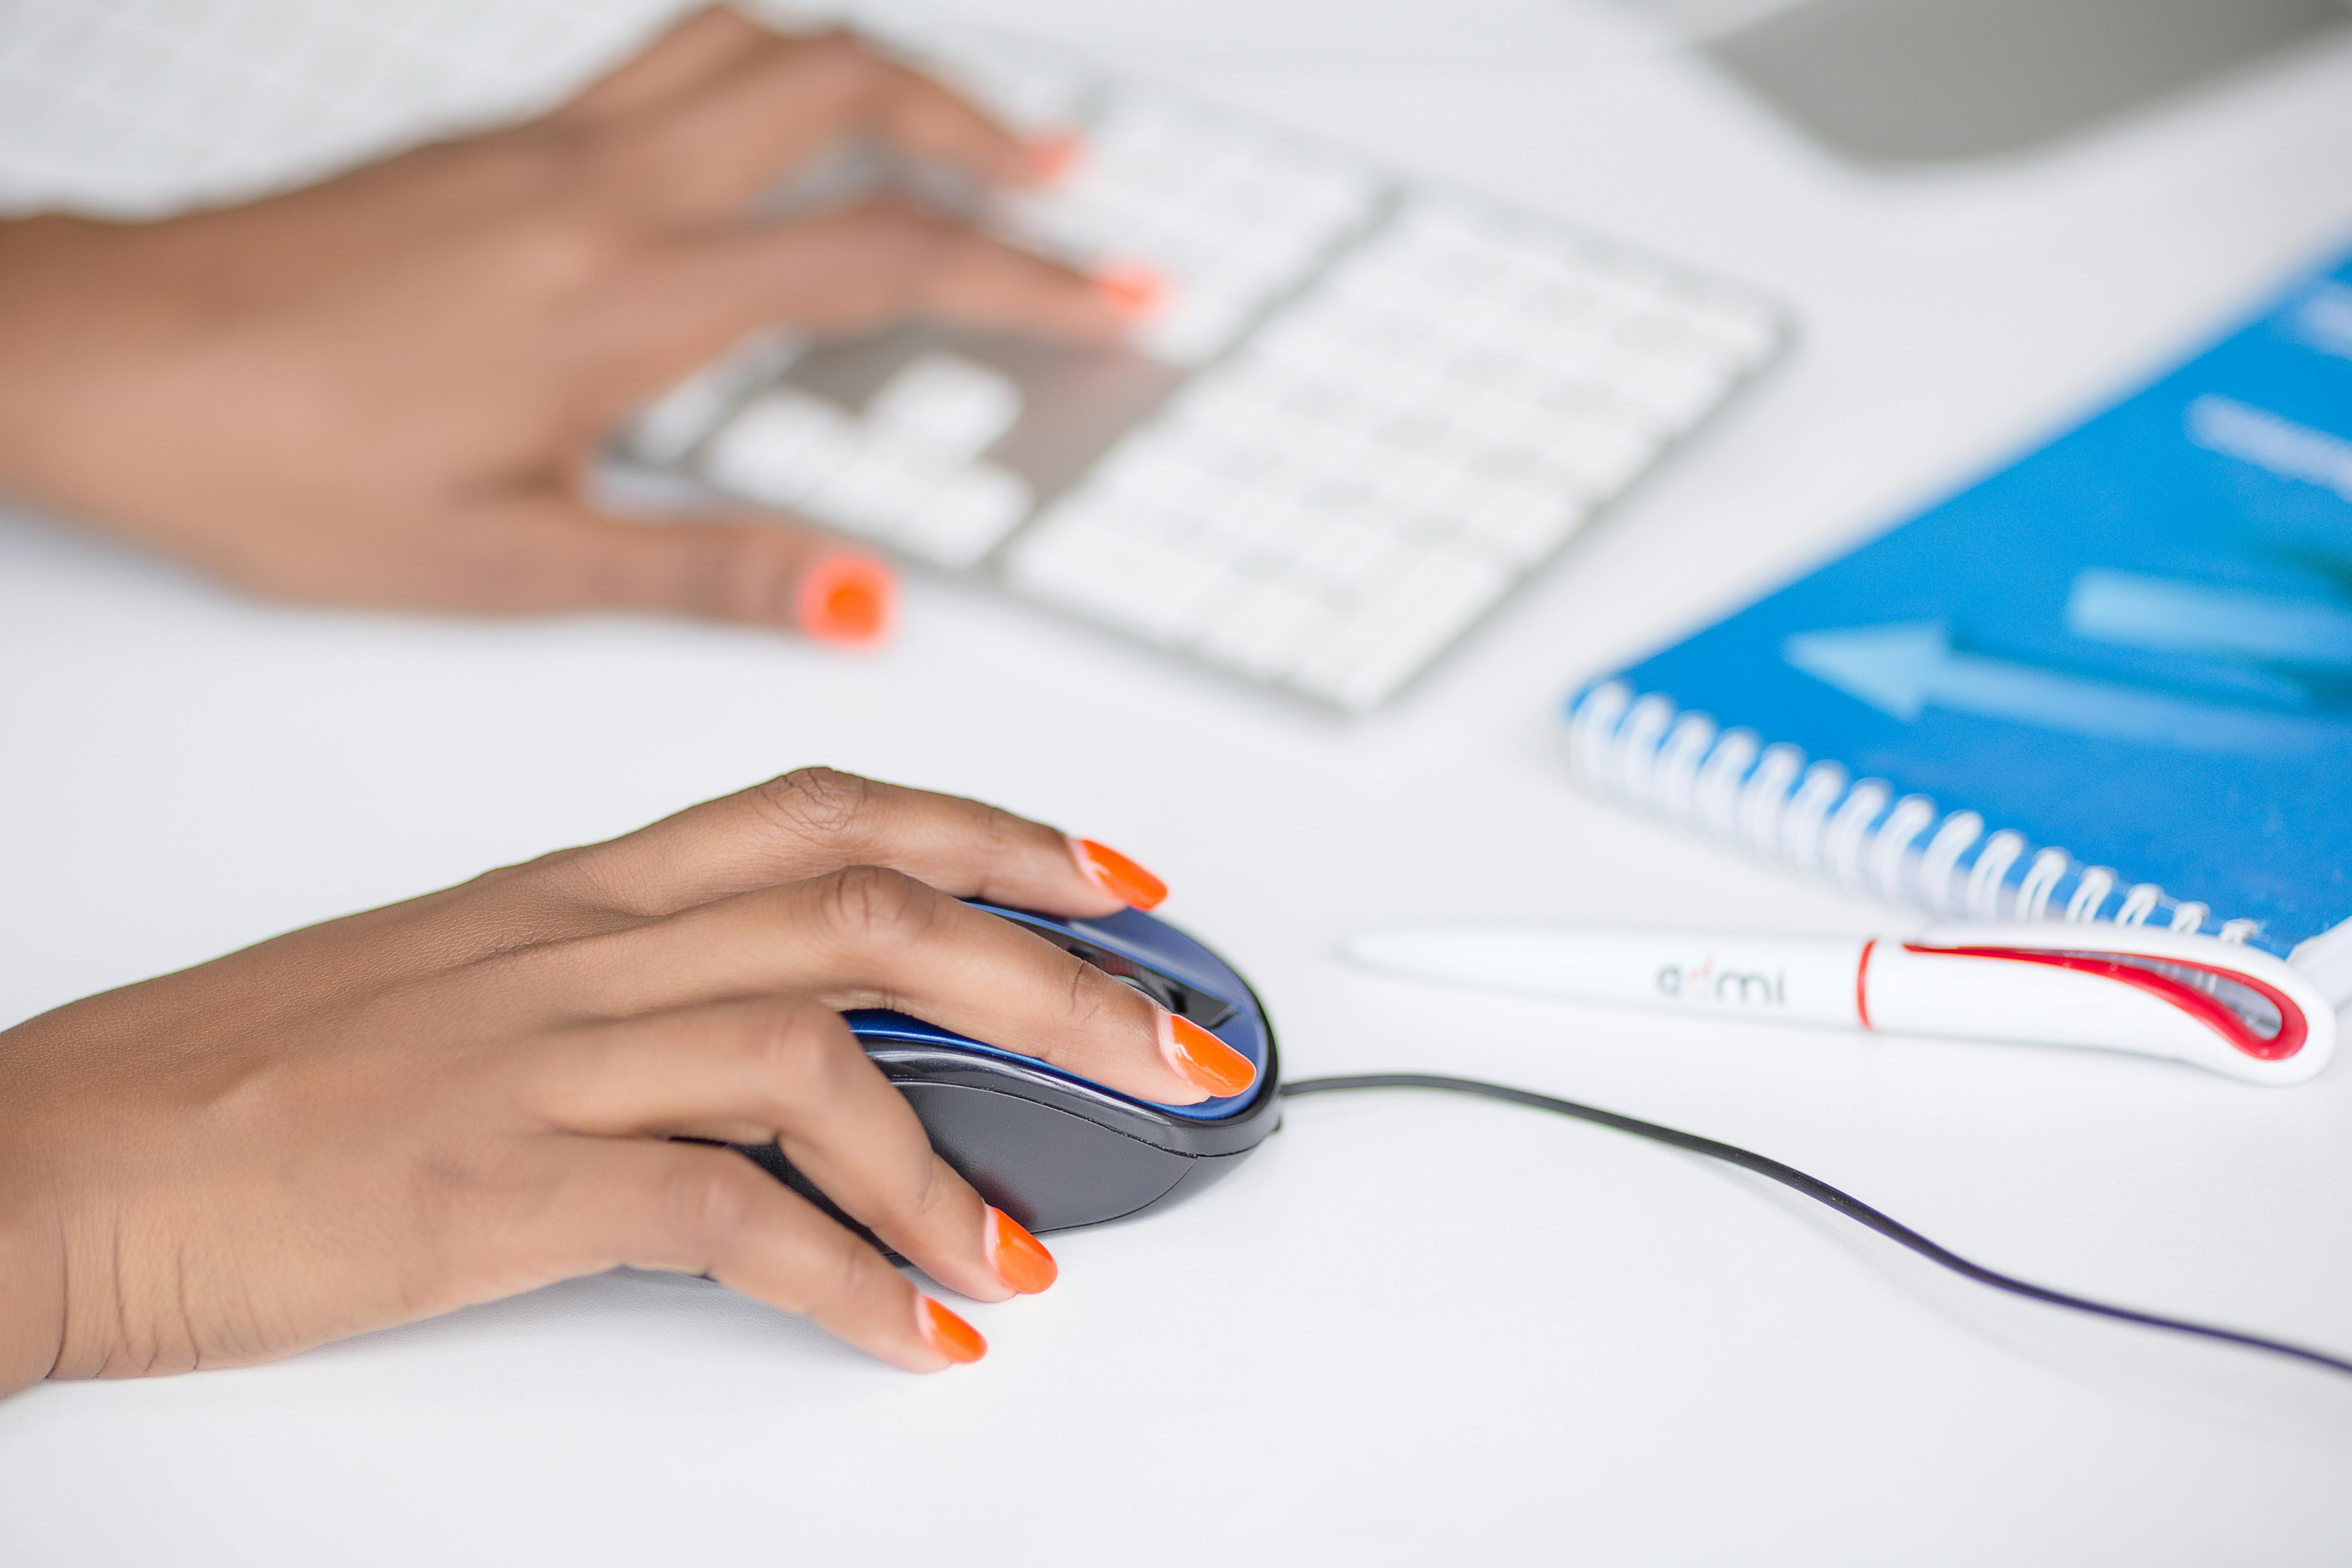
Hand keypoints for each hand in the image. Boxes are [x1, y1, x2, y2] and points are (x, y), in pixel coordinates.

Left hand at [0, 10, 1132, 640]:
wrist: (102, 359)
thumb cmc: (271, 461)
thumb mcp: (511, 562)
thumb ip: (704, 569)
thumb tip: (857, 599)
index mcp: (624, 302)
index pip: (879, 258)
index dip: (1024, 276)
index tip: (1119, 296)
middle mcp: (598, 192)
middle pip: (839, 85)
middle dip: (981, 126)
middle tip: (1068, 187)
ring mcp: (545, 145)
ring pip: (754, 41)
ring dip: (876, 71)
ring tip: (954, 131)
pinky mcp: (496, 140)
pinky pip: (670, 61)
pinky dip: (767, 76)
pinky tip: (779, 143)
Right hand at [0, 769, 1244, 1393]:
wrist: (53, 1152)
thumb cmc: (245, 1074)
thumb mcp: (459, 986)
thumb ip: (615, 985)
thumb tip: (769, 1025)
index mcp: (575, 892)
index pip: (828, 813)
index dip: (991, 831)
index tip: (1104, 876)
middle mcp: (580, 948)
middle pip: (874, 913)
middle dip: (1052, 978)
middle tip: (1170, 1042)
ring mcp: (540, 1057)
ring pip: (819, 1049)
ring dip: (956, 1158)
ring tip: (1034, 1247)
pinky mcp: (497, 1181)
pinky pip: (723, 1216)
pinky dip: (842, 1278)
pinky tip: (910, 1333)